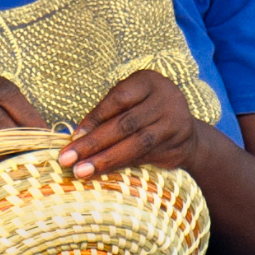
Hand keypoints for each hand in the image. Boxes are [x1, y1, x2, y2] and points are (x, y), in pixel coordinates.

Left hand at [58, 70, 201, 177]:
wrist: (187, 133)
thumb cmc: (146, 112)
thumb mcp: (131, 101)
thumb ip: (109, 113)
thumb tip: (77, 137)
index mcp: (149, 81)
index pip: (118, 99)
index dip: (94, 118)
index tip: (74, 137)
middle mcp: (165, 99)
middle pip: (125, 123)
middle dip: (93, 143)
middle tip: (67, 159)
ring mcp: (175, 123)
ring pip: (136, 144)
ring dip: (106, 159)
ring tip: (82, 171)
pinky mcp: (177, 146)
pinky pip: (145, 157)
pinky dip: (121, 166)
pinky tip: (103, 173)